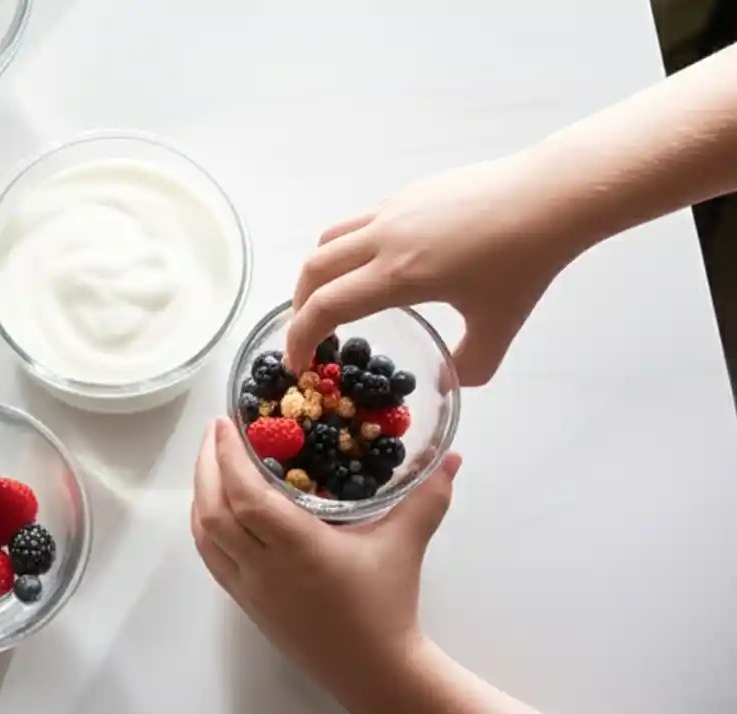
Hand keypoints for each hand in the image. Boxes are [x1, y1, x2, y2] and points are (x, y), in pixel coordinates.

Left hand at [190, 418, 461, 707]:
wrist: (375, 669)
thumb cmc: (388, 605)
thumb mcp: (406, 544)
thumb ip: (428, 497)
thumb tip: (452, 458)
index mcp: (300, 548)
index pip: (246, 498)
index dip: (227, 458)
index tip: (223, 424)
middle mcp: (265, 568)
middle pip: (215, 512)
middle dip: (207, 466)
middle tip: (214, 432)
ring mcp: (250, 589)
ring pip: (205, 536)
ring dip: (202, 494)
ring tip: (211, 462)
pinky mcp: (246, 603)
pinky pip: (212, 558)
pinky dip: (206, 525)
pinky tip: (216, 506)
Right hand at [285, 152, 590, 384]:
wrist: (551, 194)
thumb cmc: (526, 261)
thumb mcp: (500, 327)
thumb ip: (470, 365)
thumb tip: (447, 381)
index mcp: (399, 275)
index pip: (326, 306)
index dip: (301, 338)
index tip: (299, 363)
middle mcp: (384, 239)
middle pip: (313, 270)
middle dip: (299, 306)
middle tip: (308, 335)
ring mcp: (392, 210)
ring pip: (329, 241)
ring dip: (317, 274)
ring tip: (330, 298)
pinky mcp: (407, 194)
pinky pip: (356, 224)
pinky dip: (345, 251)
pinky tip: (375, 267)